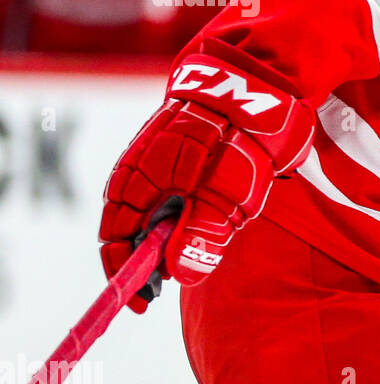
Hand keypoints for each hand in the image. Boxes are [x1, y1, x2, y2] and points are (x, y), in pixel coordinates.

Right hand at [100, 49, 314, 310]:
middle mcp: (138, 169)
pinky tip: (213, 211)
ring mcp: (156, 157)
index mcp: (137, 182)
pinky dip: (184, 210)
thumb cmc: (240, 138)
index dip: (128, 277)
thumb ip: (202, 235)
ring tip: (203, 240)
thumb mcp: (227, 194)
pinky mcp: (178, 150)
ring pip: (156, 211)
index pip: (116, 241)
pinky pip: (174, 191)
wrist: (259, 80)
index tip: (145, 303)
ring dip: (172, 233)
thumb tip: (180, 275)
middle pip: (133, 229)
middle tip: (176, 278)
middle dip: (151, 258)